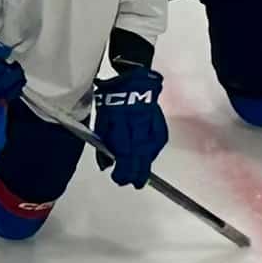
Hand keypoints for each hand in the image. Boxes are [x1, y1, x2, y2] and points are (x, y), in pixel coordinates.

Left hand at [90, 66, 167, 187]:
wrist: (133, 79)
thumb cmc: (111, 98)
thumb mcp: (102, 120)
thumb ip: (104, 142)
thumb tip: (106, 164)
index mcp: (120, 124)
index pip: (123, 154)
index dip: (122, 170)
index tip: (118, 178)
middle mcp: (137, 126)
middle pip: (138, 156)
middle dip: (135, 173)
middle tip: (132, 183)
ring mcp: (150, 125)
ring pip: (149, 151)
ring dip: (144, 165)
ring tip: (140, 177)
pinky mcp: (159, 123)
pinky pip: (157, 142)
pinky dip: (151, 153)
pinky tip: (147, 159)